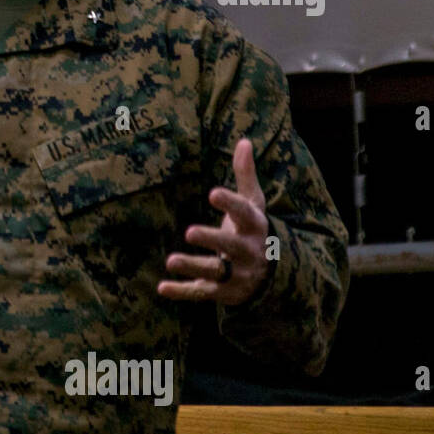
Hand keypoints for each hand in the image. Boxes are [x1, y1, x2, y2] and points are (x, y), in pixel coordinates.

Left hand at [158, 137, 269, 305]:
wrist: (271, 274)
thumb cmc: (253, 230)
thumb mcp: (253, 204)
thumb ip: (245, 176)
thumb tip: (244, 140)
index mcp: (254, 226)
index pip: (245, 214)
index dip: (230, 204)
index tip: (213, 193)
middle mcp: (248, 251)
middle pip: (230, 246)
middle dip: (212, 239)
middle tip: (189, 231)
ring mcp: (237, 274)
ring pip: (215, 271)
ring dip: (193, 266)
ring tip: (170, 260)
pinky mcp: (223, 292)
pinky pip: (202, 292)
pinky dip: (182, 292)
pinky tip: (162, 288)